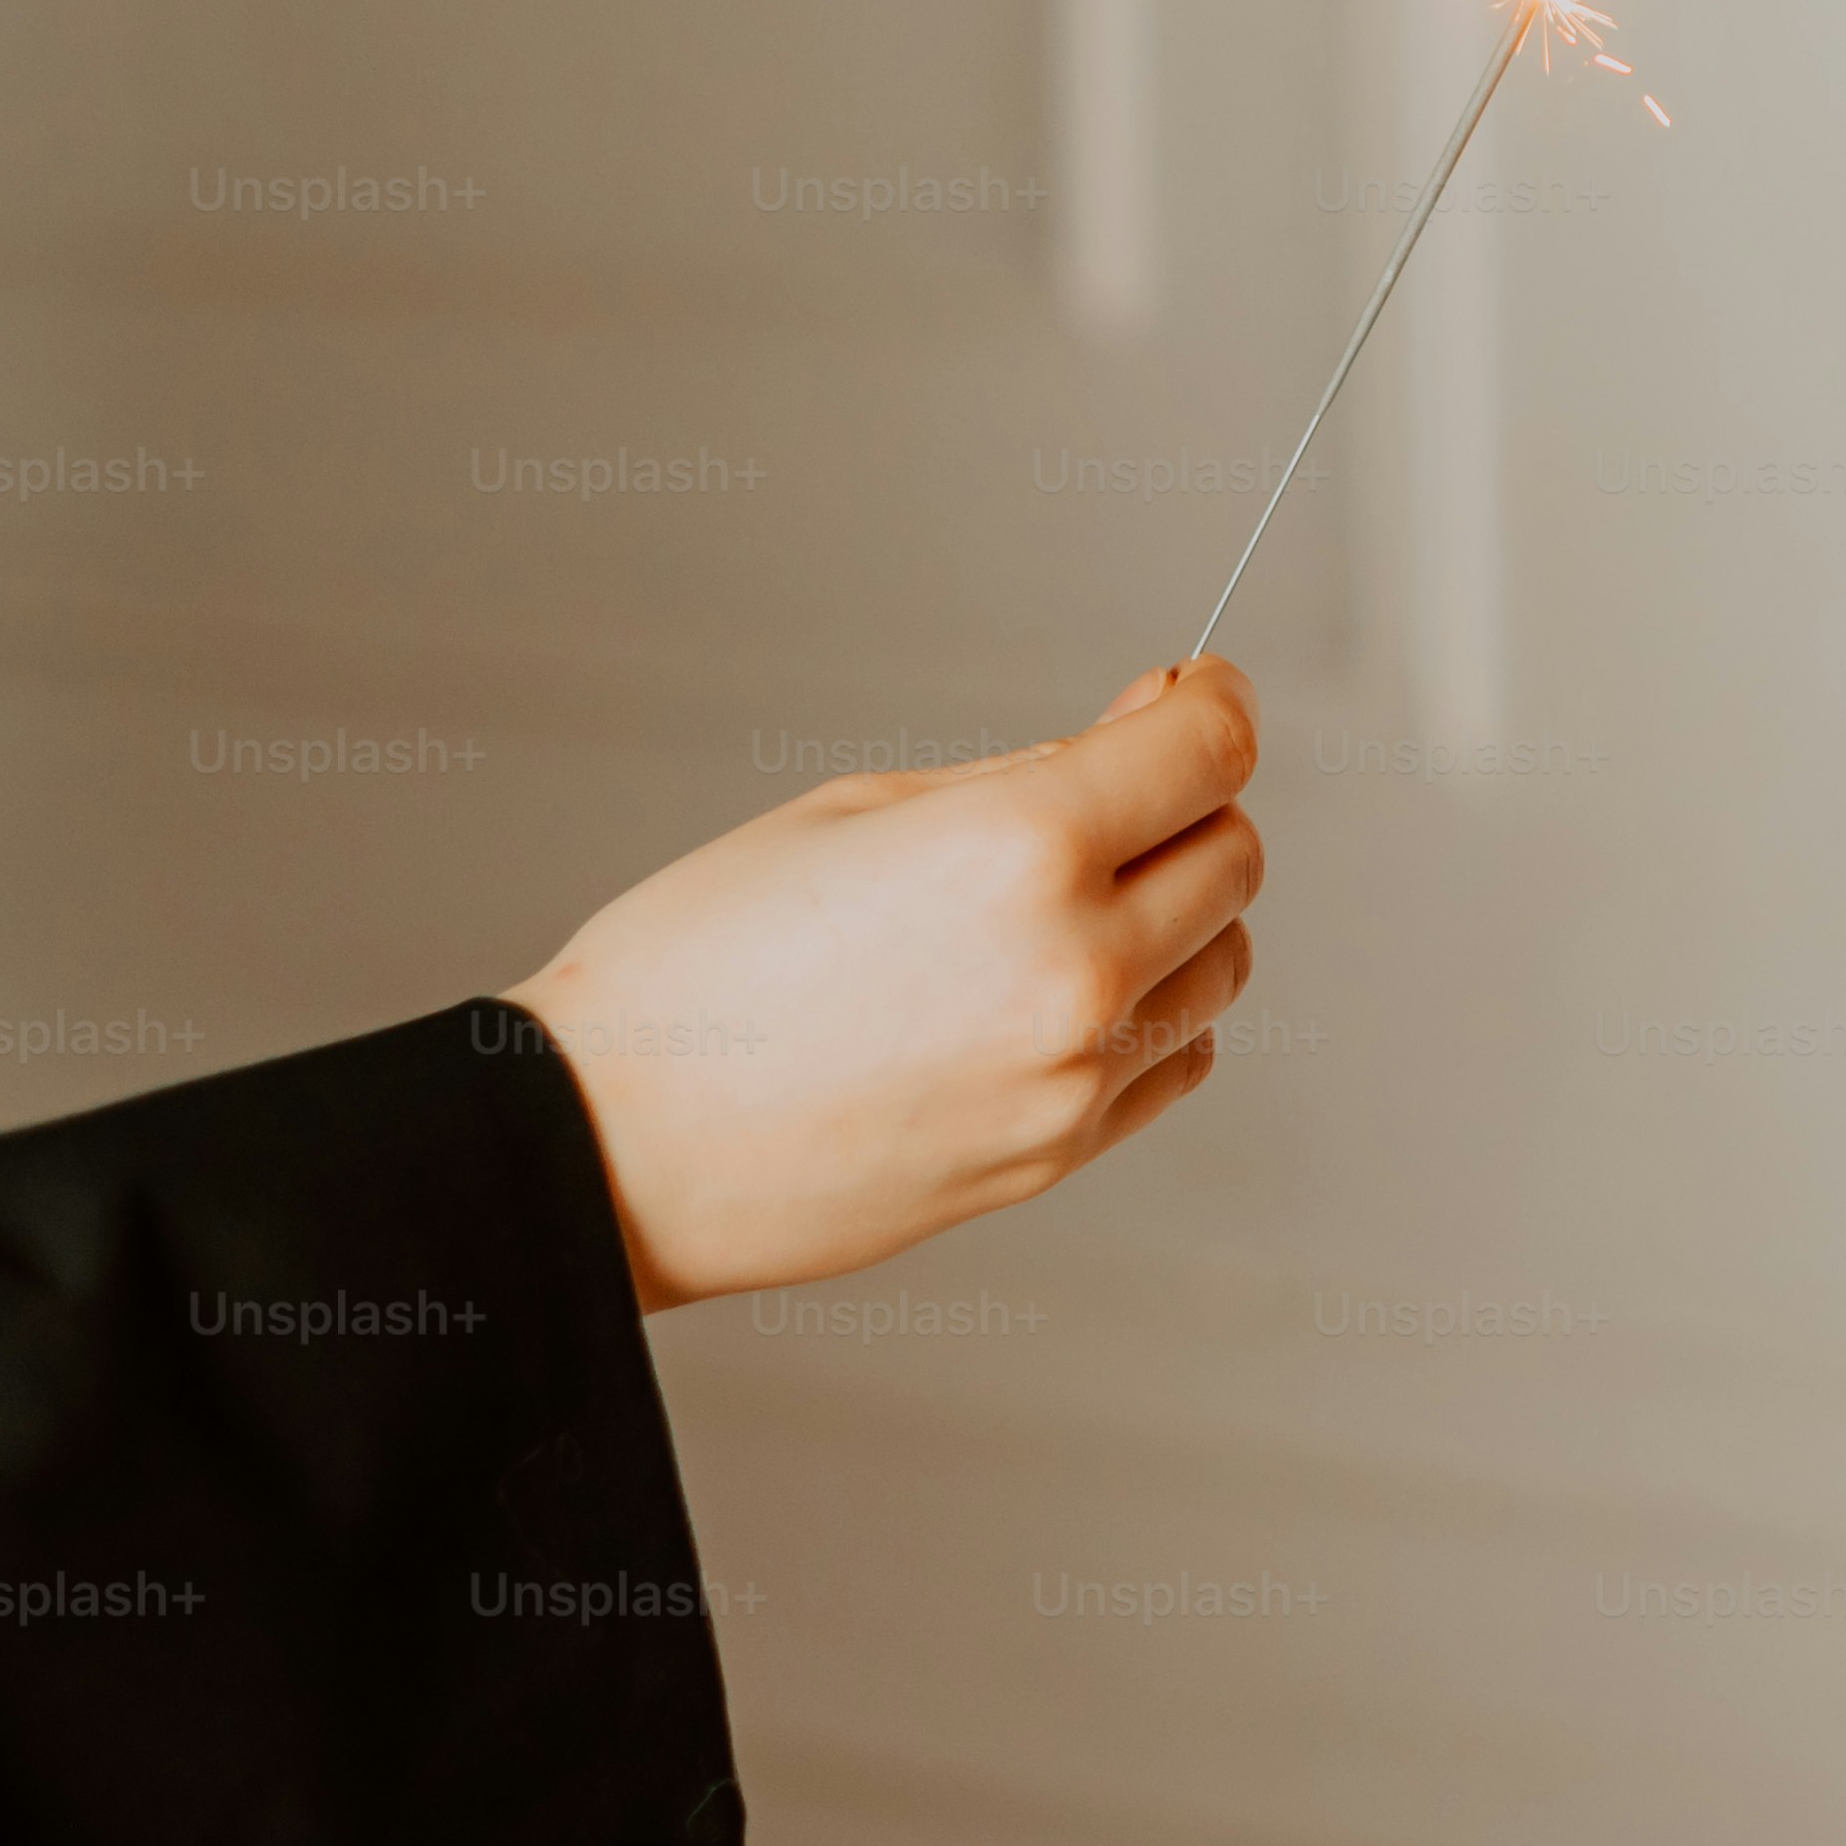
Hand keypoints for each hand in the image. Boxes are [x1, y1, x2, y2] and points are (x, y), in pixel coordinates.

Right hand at [505, 658, 1262, 1309]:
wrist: (612, 1145)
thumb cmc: (699, 962)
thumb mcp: (857, 808)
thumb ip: (1028, 771)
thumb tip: (1146, 728)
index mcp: (1022, 852)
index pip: (1209, 752)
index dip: (1213, 702)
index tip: (1194, 690)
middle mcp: (1074, 968)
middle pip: (1233, 854)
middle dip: (1189, 805)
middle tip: (1111, 792)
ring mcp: (1074, 1076)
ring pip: (1224, 962)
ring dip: (1182, 912)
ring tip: (1076, 898)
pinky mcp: (1056, 1154)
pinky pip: (1180, 1059)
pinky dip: (1157, 1010)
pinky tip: (1069, 987)